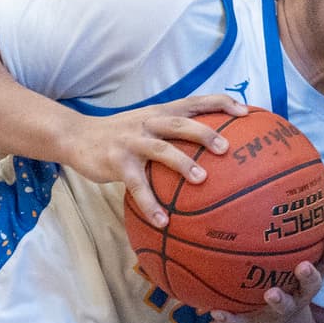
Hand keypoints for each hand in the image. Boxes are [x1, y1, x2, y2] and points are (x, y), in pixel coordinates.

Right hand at [64, 92, 246, 225]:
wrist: (77, 137)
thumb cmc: (120, 135)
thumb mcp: (147, 125)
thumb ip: (173, 132)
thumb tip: (212, 149)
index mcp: (160, 112)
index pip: (196, 101)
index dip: (221, 103)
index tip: (247, 112)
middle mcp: (148, 122)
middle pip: (180, 123)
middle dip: (205, 133)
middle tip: (227, 149)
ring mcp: (131, 140)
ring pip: (161, 149)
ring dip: (183, 163)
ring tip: (202, 180)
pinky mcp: (116, 161)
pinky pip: (136, 185)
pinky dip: (150, 203)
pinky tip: (163, 221)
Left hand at [210, 229, 323, 322]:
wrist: (278, 318)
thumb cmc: (281, 270)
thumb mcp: (287, 249)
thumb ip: (281, 223)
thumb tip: (266, 178)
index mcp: (311, 270)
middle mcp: (301, 290)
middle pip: (313, 283)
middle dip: (310, 275)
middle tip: (303, 266)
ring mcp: (282, 306)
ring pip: (284, 304)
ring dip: (279, 300)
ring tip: (270, 294)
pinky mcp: (258, 319)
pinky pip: (243, 319)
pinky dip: (230, 318)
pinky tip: (213, 313)